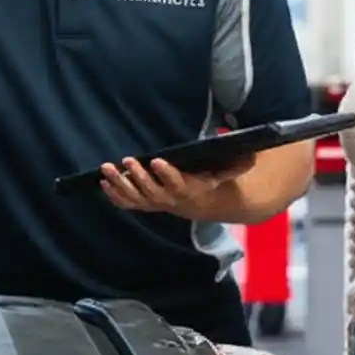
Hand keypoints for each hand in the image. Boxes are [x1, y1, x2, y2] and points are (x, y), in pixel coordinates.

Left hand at [99, 154, 252, 216]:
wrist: (208, 203)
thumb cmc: (216, 178)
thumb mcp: (229, 170)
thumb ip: (237, 162)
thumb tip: (251, 151)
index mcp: (192, 190)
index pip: (178, 185)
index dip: (168, 174)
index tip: (158, 160)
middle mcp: (172, 200)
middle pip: (152, 193)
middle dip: (139, 177)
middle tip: (127, 160)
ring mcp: (157, 203)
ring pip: (136, 198)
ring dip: (120, 185)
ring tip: (106, 168)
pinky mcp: (146, 203)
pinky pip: (129, 203)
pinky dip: (115, 194)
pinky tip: (103, 182)